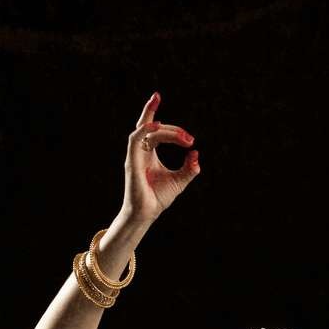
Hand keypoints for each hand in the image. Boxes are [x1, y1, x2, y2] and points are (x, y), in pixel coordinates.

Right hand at [123, 91, 199, 224]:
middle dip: (171, 128)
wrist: (146, 214)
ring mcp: (134, 155)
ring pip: (146, 131)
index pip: (152, 128)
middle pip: (150, 126)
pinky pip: (135, 139)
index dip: (157, 115)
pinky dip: (145, 130)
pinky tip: (158, 128)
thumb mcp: (180, 181)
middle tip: (189, 138)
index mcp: (149, 153)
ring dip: (164, 130)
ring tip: (182, 137)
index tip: (172, 114)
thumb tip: (196, 153)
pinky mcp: (132, 161)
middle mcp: (140, 151)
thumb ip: (189, 168)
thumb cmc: (158, 198)